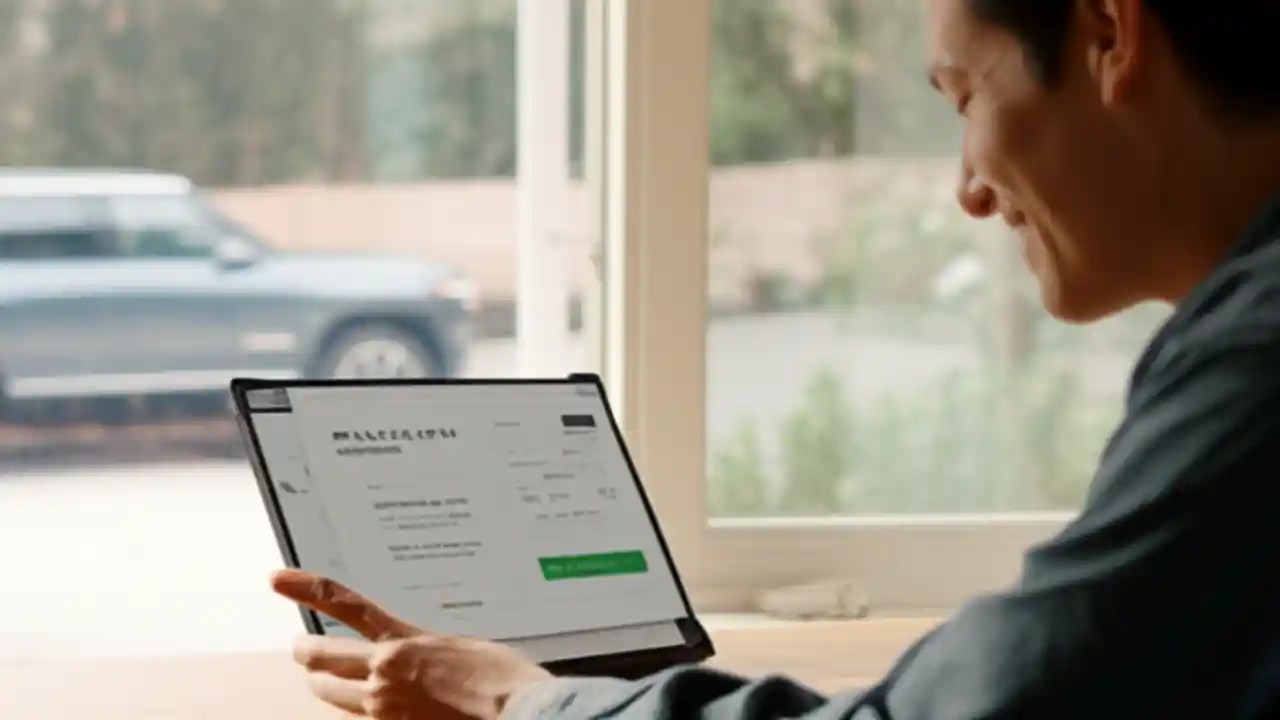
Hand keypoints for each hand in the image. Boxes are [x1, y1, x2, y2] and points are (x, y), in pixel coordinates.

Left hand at [271, 569, 553, 719]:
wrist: (518, 716)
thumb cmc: (504, 683)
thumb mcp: (463, 649)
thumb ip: (430, 651)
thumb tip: (423, 658)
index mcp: (404, 641)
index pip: (344, 605)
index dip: (305, 588)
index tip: (277, 579)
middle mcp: (384, 673)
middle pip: (320, 658)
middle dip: (307, 651)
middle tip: (304, 648)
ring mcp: (382, 710)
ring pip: (327, 694)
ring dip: (321, 685)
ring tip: (321, 680)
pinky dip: (358, 712)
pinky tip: (377, 705)